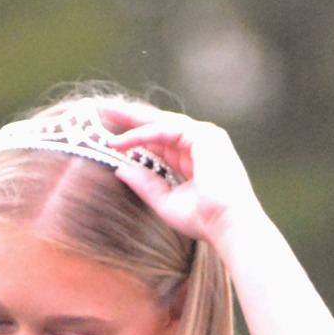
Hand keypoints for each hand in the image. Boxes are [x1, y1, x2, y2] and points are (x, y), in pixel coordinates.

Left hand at [98, 105, 265, 250]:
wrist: (227, 224)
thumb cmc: (203, 220)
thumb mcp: (165, 201)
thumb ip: (145, 184)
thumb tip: (120, 168)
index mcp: (194, 159)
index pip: (161, 141)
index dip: (137, 138)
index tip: (112, 139)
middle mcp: (201, 144)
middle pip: (161, 125)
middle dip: (133, 118)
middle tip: (106, 110)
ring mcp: (205, 137)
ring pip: (162, 122)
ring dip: (134, 121)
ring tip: (109, 115)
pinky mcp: (205, 136)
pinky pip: (167, 129)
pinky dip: (144, 133)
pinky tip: (124, 140)